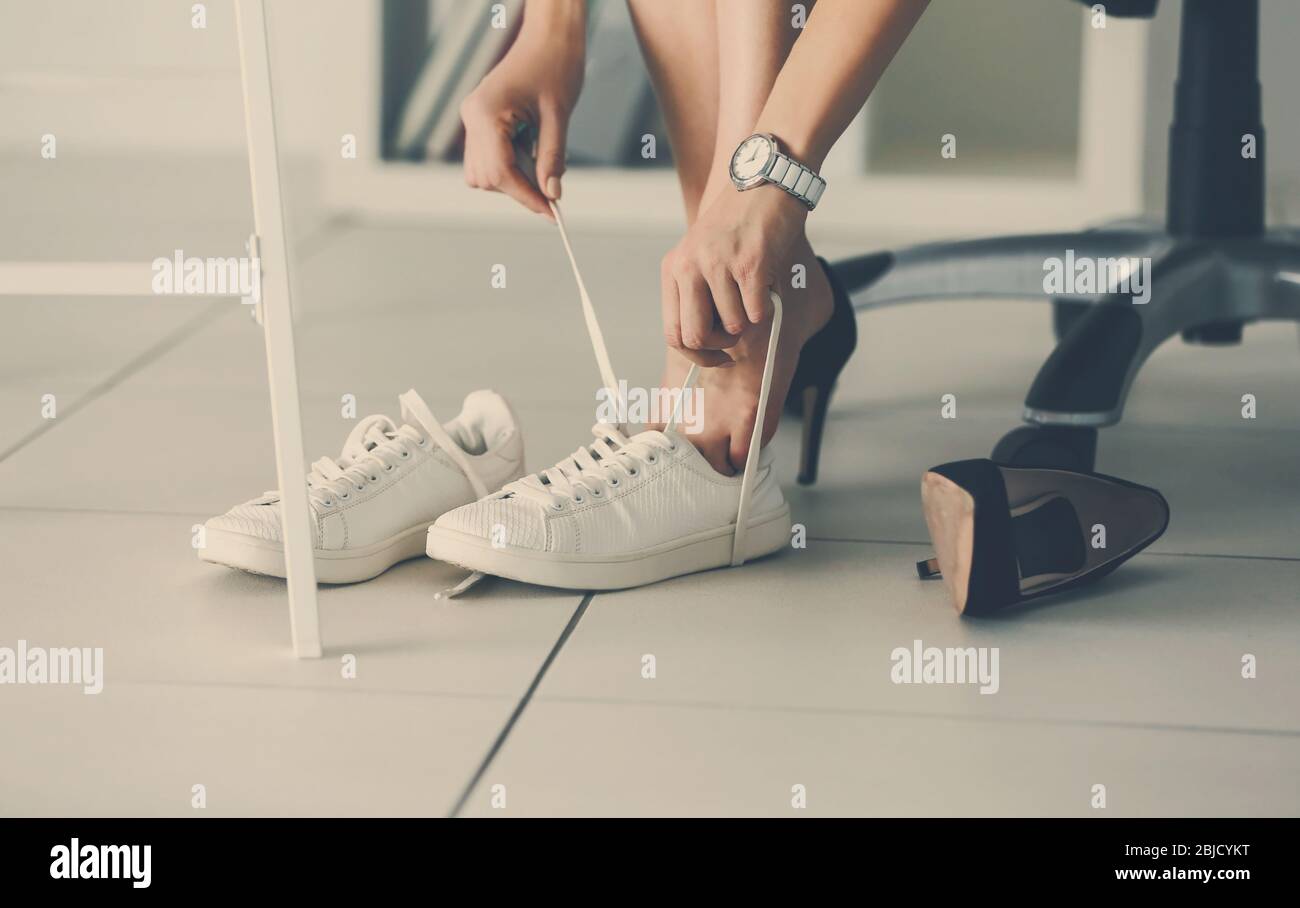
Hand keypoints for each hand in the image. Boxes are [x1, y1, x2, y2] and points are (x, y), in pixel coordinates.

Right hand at [460, 33, 583, 217]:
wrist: (549, 35)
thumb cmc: (555, 64)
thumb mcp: (558, 116)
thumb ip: (552, 158)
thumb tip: (552, 194)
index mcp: (485, 113)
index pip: (499, 172)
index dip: (526, 196)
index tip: (552, 212)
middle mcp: (471, 117)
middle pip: (486, 178)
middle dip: (519, 188)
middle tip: (552, 189)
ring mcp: (472, 118)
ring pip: (483, 172)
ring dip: (513, 177)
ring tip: (542, 159)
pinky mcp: (480, 120)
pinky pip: (488, 157)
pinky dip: (510, 164)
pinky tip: (532, 148)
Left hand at [661, 186, 807, 366]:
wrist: (766, 178)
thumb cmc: (741, 222)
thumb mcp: (706, 253)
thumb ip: (700, 291)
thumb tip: (709, 344)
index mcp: (674, 268)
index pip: (673, 334)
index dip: (696, 355)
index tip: (717, 355)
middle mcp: (689, 267)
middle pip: (694, 339)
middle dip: (720, 349)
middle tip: (737, 338)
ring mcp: (717, 265)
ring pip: (731, 329)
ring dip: (750, 321)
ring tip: (757, 293)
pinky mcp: (749, 264)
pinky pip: (756, 314)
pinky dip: (768, 308)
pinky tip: (769, 283)